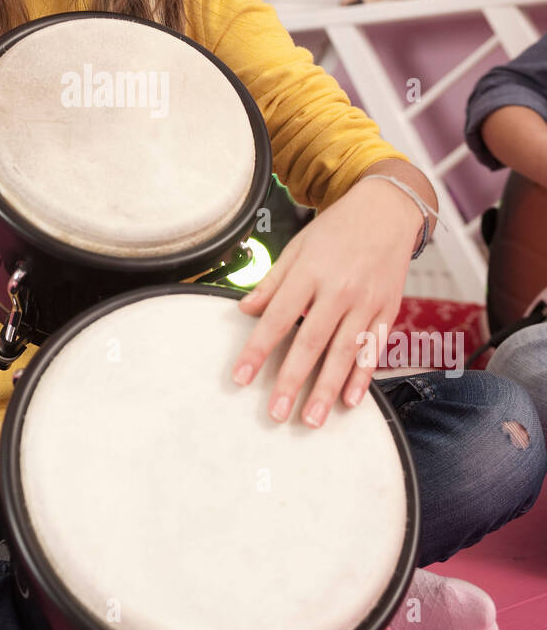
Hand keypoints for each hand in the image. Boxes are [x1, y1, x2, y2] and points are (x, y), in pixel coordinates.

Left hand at [231, 179, 420, 426]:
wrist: (387, 209)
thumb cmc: (337, 229)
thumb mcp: (297, 246)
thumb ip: (272, 281)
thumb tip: (244, 310)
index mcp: (310, 271)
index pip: (277, 316)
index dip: (257, 349)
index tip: (240, 377)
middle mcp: (339, 288)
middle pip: (311, 340)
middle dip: (292, 380)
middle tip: (276, 413)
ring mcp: (367, 300)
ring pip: (344, 351)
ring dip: (327, 388)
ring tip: (312, 420)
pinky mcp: (389, 309)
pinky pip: (374, 348)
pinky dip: (363, 376)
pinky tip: (349, 401)